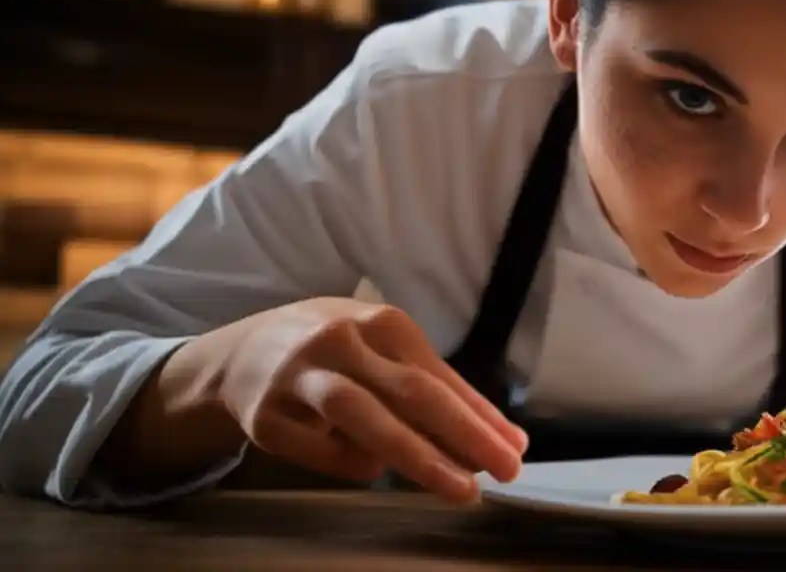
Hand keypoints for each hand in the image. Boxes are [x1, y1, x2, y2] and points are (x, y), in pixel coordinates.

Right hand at [211, 298, 527, 500]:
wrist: (243, 353)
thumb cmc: (338, 352)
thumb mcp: (385, 352)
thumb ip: (440, 392)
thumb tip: (506, 439)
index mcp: (380, 321)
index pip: (441, 375)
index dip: (481, 415)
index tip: (517, 449)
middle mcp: (339, 341)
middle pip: (411, 391)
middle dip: (463, 434)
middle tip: (505, 470)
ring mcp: (299, 377)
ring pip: (364, 417)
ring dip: (418, 456)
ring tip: (460, 489)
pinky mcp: (265, 417)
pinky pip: (319, 450)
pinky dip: (353, 464)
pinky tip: (377, 473)